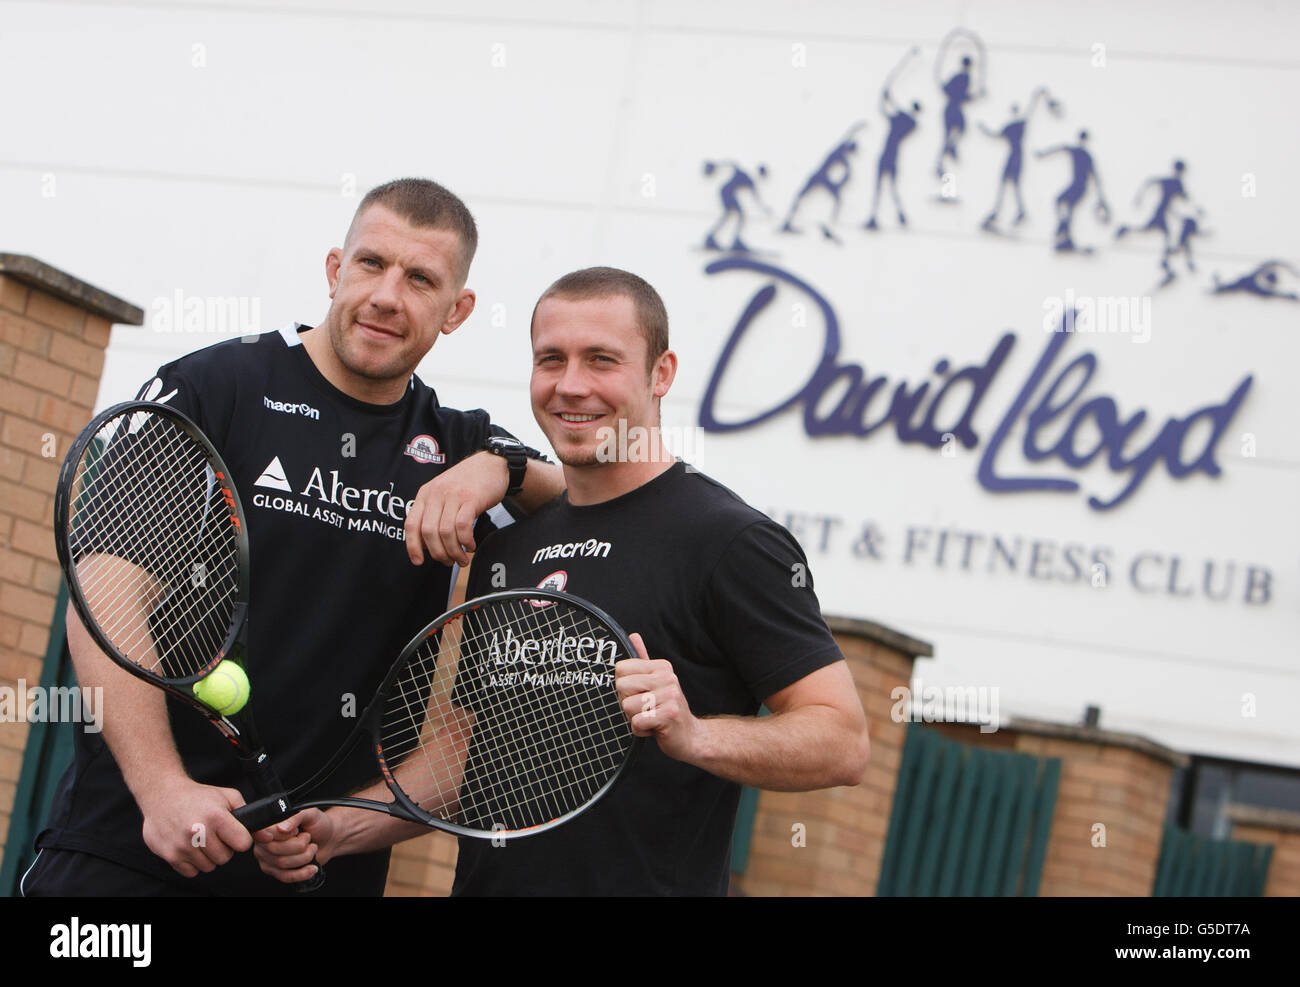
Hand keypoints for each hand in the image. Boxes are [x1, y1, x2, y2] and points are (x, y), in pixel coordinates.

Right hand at [138, 777, 252, 877]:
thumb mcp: (227, 797)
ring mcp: (183, 846)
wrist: (163, 794)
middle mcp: (198, 832)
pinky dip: (193, 863)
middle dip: (224, 848)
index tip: (235, 834)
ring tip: (201, 839)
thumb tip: (267, 836)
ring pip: (209, 866)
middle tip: (215, 835)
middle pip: (226, 858)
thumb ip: (249, 815)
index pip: (242, 844)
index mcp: (216, 817)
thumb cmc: (198, 796)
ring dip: (208, 856)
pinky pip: (192, 872)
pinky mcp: (170, 855)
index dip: (241, 839)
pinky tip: (190, 846)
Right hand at [252, 809, 334, 883]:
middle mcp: (265, 842)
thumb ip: (296, 817)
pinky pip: (285, 876)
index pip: (263, 832)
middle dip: (298, 845)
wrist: (328, 839)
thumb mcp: (310, 814)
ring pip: (282, 863)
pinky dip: (302, 873)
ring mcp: (269, 858)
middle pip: (274, 849)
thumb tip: (281, 828)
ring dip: (304, 856)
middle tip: (307, 838)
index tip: (294, 832)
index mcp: (271, 825)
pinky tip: (311, 867)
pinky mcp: (277, 872)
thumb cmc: (318, 824)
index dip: (277, 834)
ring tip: (311, 848)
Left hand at [404, 452, 507, 565]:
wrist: (492, 464)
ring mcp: (454, 496)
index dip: (413, 546)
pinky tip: (471, 545)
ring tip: (462, 558)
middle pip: (429, 532)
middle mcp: (437, 494)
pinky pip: (463, 526)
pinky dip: (466, 541)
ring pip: (446, 532)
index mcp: (425, 494)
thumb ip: (433, 512)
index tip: (418, 561)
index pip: (411, 524)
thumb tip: (427, 543)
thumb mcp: (443, 492)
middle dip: (438, 553)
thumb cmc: (469, 481)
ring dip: (454, 551)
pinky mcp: (471, 499)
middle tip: (448, 562)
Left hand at [615, 633, 702, 763]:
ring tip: (651, 717)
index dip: (625, 686)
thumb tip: (633, 636)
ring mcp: (671, 695)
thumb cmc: (666, 709)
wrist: (689, 736)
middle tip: (646, 708)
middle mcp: (668, 677)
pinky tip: (654, 728)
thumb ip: (643, 660)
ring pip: (627, 706)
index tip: (640, 694)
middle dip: (627, 703)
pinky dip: (641, 730)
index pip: (621, 669)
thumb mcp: (655, 682)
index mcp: (662, 667)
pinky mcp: (669, 715)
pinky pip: (637, 722)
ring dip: (635, 718)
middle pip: (621, 686)